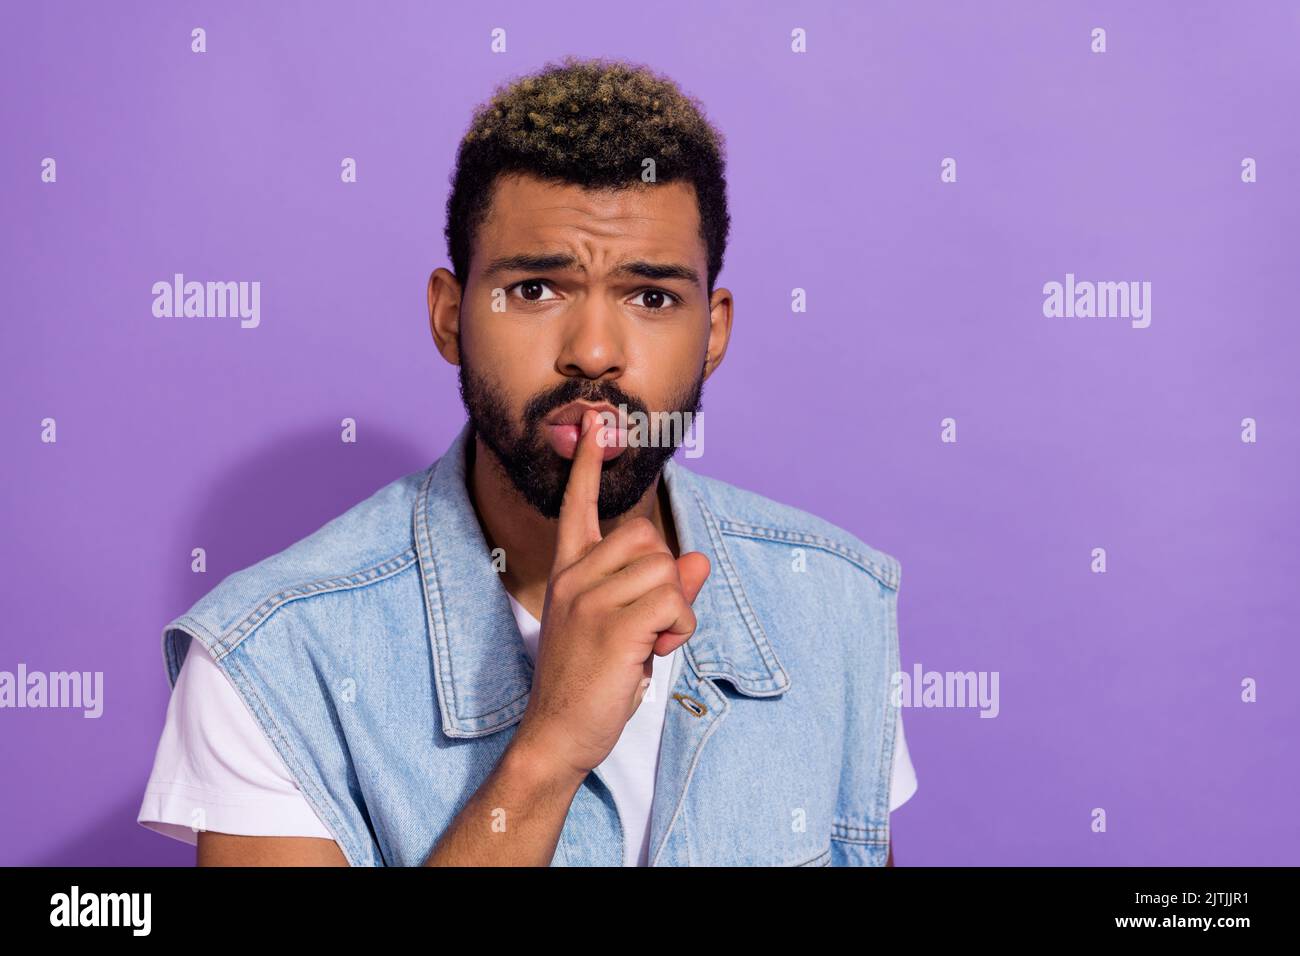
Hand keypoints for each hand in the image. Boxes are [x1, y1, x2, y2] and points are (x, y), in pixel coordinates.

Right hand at [513, 409, 710, 778]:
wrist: (556, 733)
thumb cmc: (589, 680)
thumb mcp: (624, 627)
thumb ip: (660, 589)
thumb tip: (698, 559)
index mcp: (569, 573)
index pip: (577, 507)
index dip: (586, 465)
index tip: (594, 423)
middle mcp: (576, 577)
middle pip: (649, 538)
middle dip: (664, 579)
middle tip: (648, 623)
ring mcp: (591, 599)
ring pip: (667, 572)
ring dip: (675, 612)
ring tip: (649, 644)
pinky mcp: (614, 625)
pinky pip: (674, 603)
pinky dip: (679, 630)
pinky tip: (655, 653)